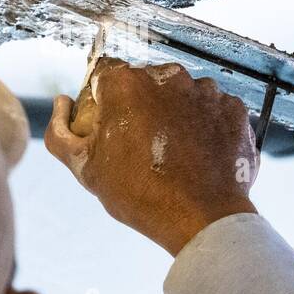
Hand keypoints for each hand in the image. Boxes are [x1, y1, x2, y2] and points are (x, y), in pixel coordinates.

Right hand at [45, 58, 258, 254]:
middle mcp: (168, 76)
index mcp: (126, 83)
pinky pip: (211, 110)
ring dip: (174, 115)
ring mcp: (205, 90)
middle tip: (141, 147)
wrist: (201, 218)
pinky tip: (198, 155)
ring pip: (180, 95)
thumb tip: (62, 104)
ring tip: (174, 154)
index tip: (109, 127)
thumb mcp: (84, 168)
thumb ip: (60, 131)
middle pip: (145, 83)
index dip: (103, 100)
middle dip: (140, 107)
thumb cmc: (139, 194)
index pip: (105, 75)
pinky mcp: (233, 108)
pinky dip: (205, 126)